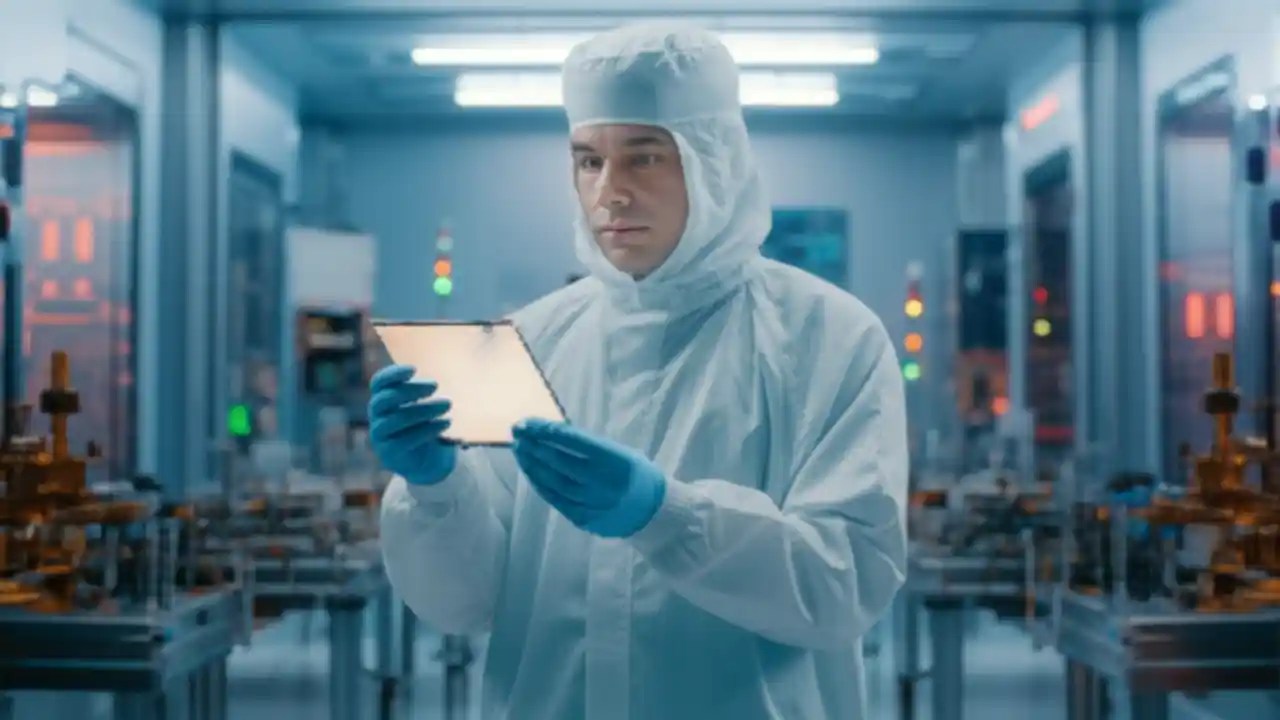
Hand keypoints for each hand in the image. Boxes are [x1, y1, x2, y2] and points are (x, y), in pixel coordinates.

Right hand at [368, 364, 456, 485]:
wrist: (426, 460)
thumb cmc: (425, 424)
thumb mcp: (424, 404)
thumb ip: (424, 391)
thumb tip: (441, 376)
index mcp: (383, 398)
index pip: (379, 382)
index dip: (393, 374)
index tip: (414, 369)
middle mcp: (377, 415)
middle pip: (386, 399)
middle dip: (411, 390)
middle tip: (435, 385)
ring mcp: (380, 435)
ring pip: (395, 419)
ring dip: (423, 410)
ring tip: (446, 405)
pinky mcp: (389, 453)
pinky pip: (405, 440)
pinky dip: (427, 430)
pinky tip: (445, 423)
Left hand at [511, 418, 665, 537]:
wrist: (654, 512)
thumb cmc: (635, 474)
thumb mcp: (620, 452)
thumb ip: (589, 446)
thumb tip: (552, 435)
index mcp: (614, 459)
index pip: (571, 440)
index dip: (545, 431)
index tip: (526, 423)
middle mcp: (601, 482)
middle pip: (558, 461)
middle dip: (534, 446)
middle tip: (516, 433)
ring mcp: (591, 503)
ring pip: (553, 482)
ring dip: (532, 465)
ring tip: (520, 451)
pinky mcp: (583, 519)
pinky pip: (555, 500)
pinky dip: (540, 485)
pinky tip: (531, 472)